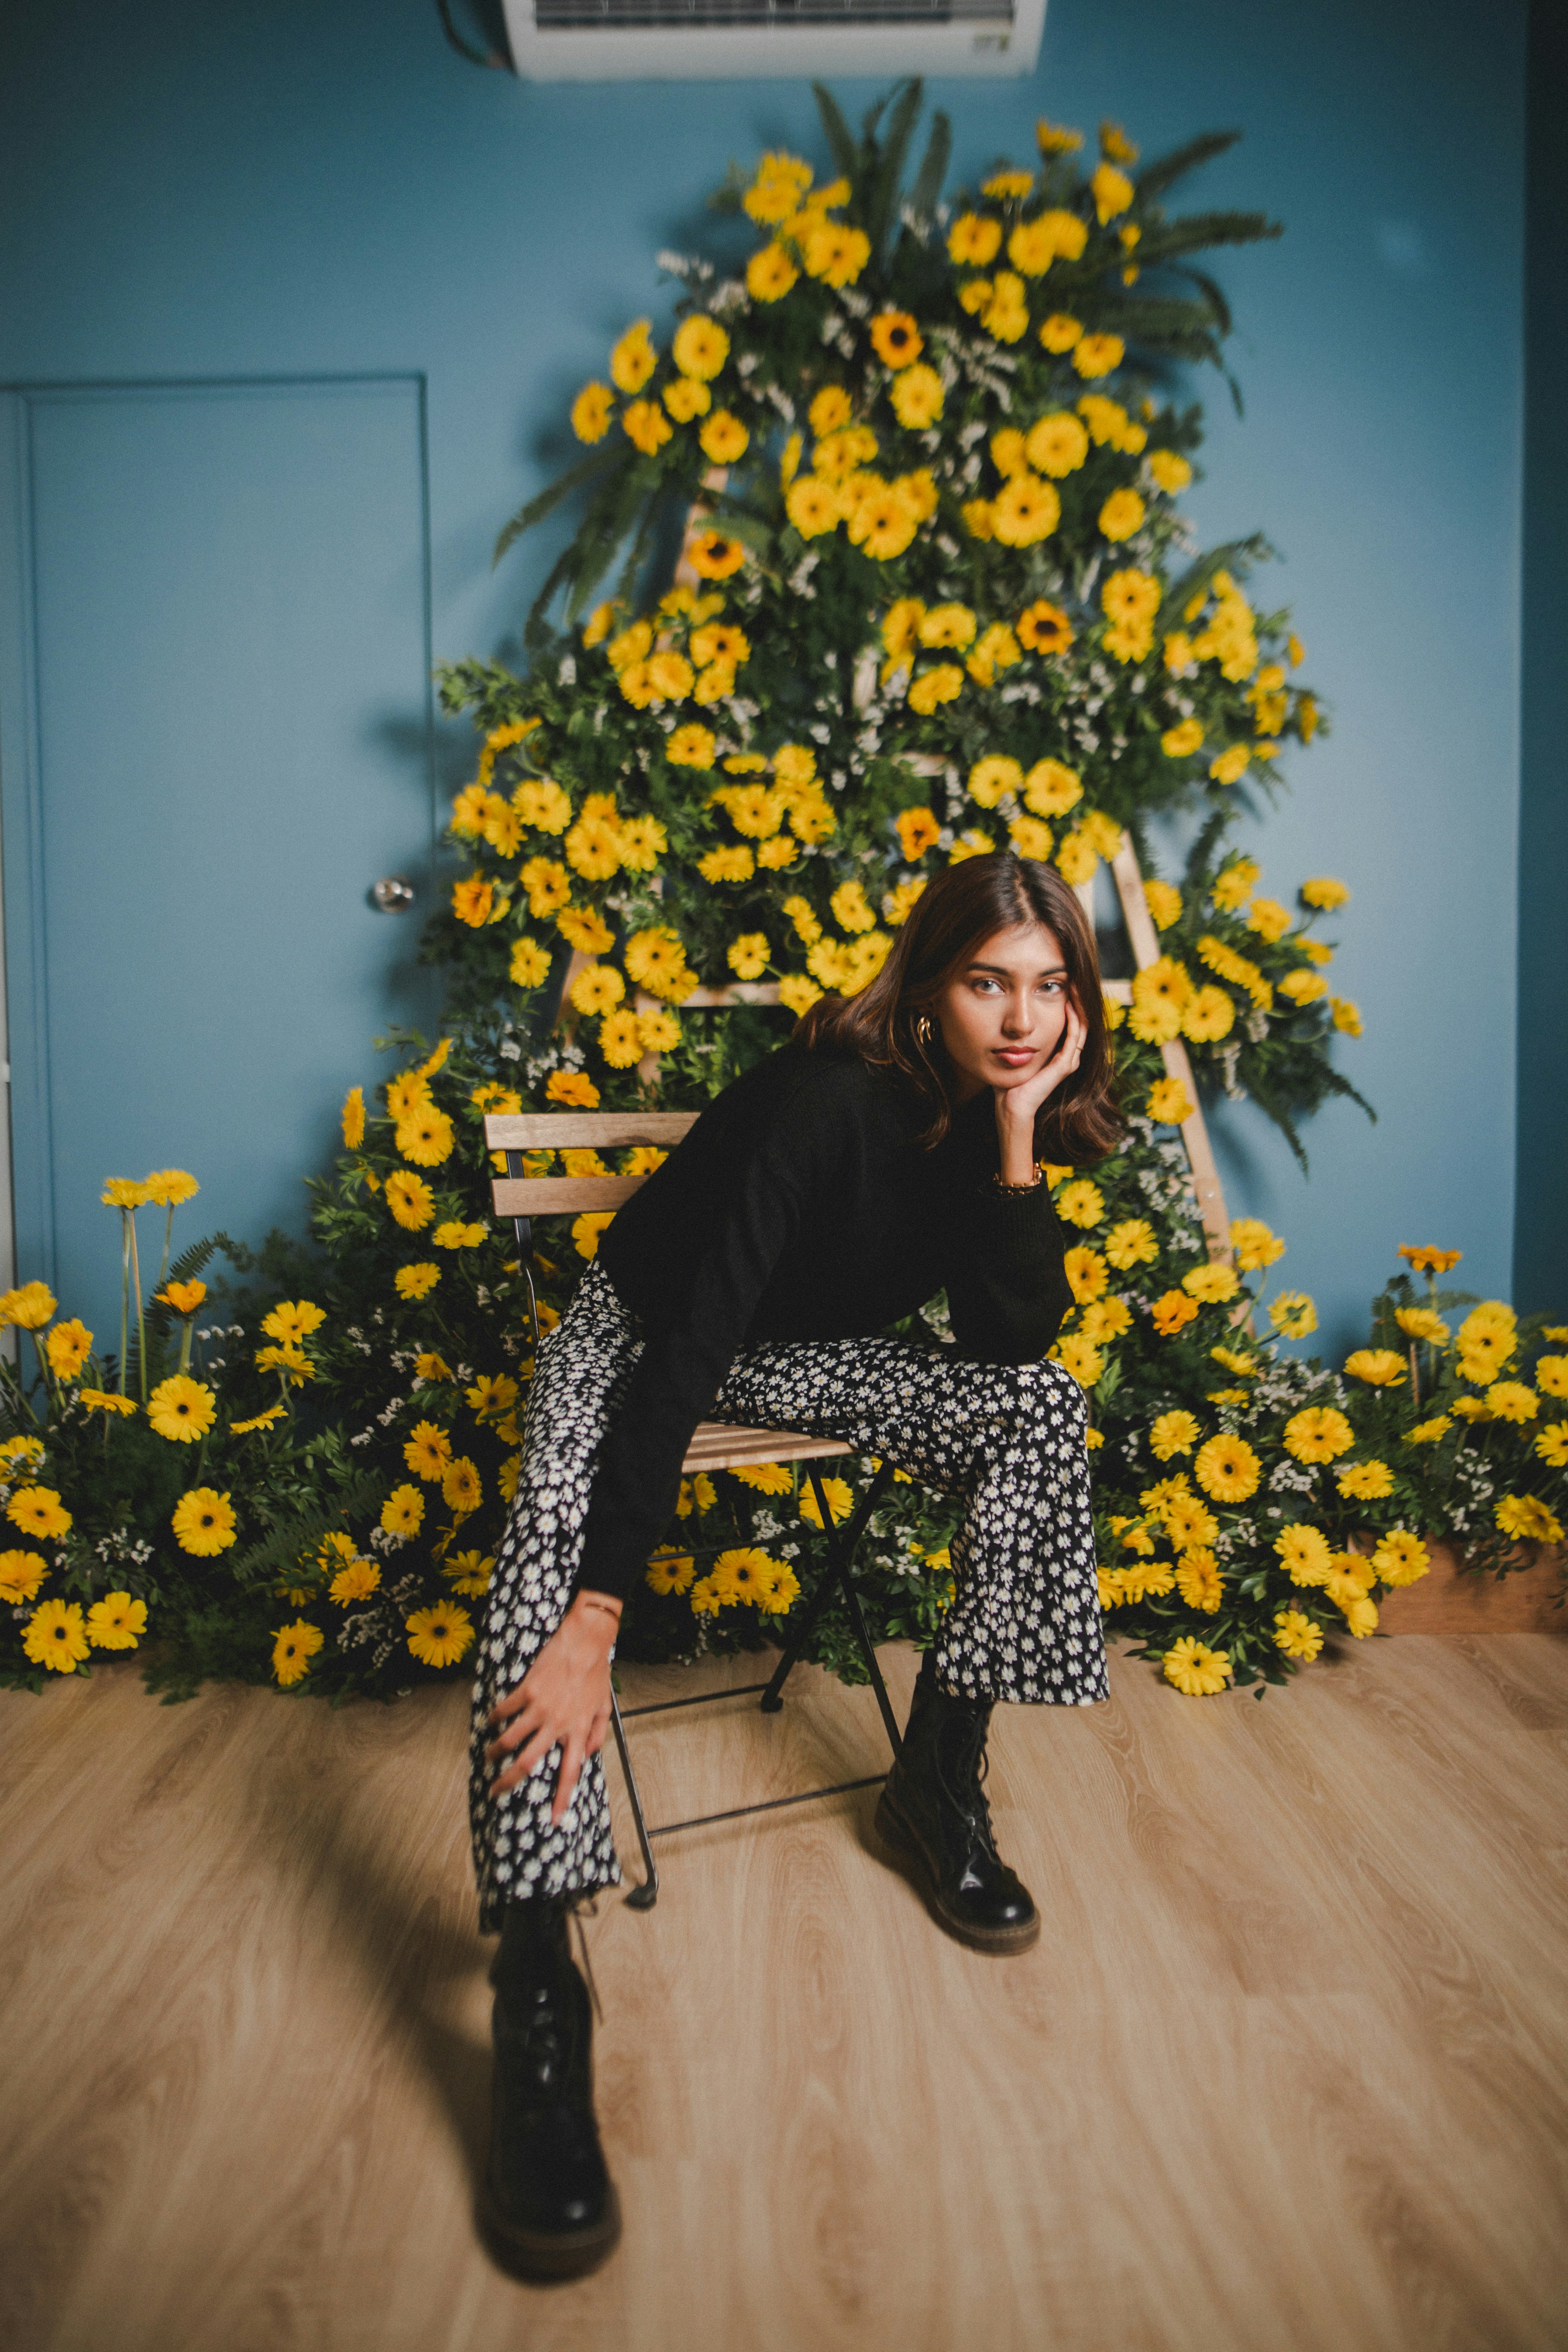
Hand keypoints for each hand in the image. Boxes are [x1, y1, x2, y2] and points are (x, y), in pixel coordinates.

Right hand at [485, 1590, 621, 1823]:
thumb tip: (588, 1756)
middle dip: (507, 1782)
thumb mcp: (605, 1707)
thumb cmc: (597, 1673)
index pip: (570, 1773)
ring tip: (488, 1756)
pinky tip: (491, 1721)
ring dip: (494, 1751)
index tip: (552, 1820)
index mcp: (577, 1731)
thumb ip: (597, 1734)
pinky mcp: (526, 1689)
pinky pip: (503, 1710)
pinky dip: (494, 1718)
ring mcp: (539, 1707)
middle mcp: (557, 1724)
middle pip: (527, 1763)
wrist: (586, 1641)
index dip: (560, 1799)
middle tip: (495, 1791)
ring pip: (509, 1739)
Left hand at [993, 999, 1087, 1180]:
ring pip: (1082, 1027)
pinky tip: (1068, 1004)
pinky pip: (1074, 1037)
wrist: (1010, 1104)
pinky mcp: (1064, 1066)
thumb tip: (1011, 1021)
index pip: (1073, 1024)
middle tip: (1074, 979)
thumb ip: (1020, 1038)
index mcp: (1060, 1055)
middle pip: (1082, 1022)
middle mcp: (1069, 1057)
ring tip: (1074, 987)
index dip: (1072, 1004)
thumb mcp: (1016, 1052)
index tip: (1065, 984)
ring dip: (1079, 1006)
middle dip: (1079, 1000)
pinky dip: (1073, 1019)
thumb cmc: (1010, 1081)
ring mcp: (1068, 1062)